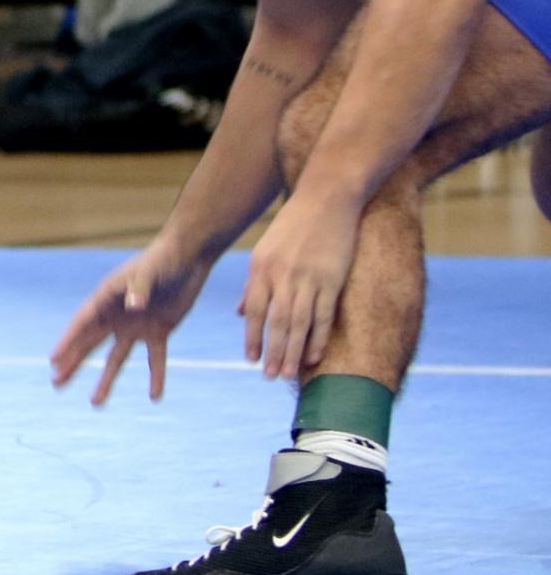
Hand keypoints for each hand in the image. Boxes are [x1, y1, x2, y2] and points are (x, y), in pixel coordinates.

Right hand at [51, 238, 212, 404]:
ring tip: (95, 402)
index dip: (67, 342)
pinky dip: (155, 376)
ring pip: (116, 358)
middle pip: (90, 343)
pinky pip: (155, 358)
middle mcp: (116, 315)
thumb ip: (140, 287)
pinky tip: (155, 397)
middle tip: (56, 383)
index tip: (53, 360)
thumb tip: (133, 306)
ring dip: (106, 379)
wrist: (188, 256)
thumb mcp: (150, 271)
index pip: (82, 323)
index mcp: (106, 297)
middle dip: (73, 363)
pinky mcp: (158, 330)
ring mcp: (136, 325)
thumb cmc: (163, 259)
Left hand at [239, 196, 359, 379]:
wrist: (326, 197)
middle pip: (276, 322)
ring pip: (299, 323)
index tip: (252, 361)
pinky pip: (324, 316)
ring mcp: (309, 278)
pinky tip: (314, 356)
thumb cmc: (293, 226)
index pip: (255, 310)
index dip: (253, 337)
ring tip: (289, 374)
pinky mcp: (333, 279)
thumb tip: (242, 314)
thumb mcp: (265, 251)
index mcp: (261, 267)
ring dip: (293, 352)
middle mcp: (282, 275)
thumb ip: (254, 284)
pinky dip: (318, 338)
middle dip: (272, 352)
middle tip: (269, 377)